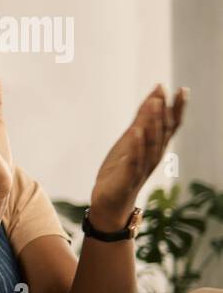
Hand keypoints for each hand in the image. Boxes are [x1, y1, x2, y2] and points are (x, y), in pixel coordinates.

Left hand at [89, 85, 187, 229]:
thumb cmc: (122, 169)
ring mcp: (142, 168)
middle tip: (163, 92)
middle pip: (163, 133)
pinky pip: (134, 161)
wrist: (110, 202)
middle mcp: (154, 157)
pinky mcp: (127, 179)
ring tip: (153, 104)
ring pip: (151, 145)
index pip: (171, 126)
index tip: (181, 89)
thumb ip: (142, 119)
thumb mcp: (131, 140)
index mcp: (156, 147)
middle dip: (164, 112)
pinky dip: (136, 146)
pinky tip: (136, 132)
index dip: (177, 108)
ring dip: (152, 124)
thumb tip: (155, 95)